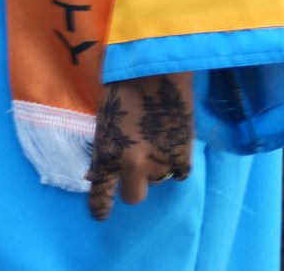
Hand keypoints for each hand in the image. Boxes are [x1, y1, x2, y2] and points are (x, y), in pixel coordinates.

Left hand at [86, 71, 193, 220]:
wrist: (154, 68)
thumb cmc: (120, 84)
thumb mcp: (103, 118)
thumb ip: (106, 146)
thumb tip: (106, 167)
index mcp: (105, 154)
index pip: (101, 195)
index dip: (101, 208)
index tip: (100, 216)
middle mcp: (131, 165)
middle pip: (134, 197)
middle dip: (133, 186)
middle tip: (136, 165)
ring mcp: (159, 163)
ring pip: (158, 180)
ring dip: (156, 167)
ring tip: (155, 136)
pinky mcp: (183, 156)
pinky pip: (179, 172)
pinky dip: (176, 161)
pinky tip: (171, 140)